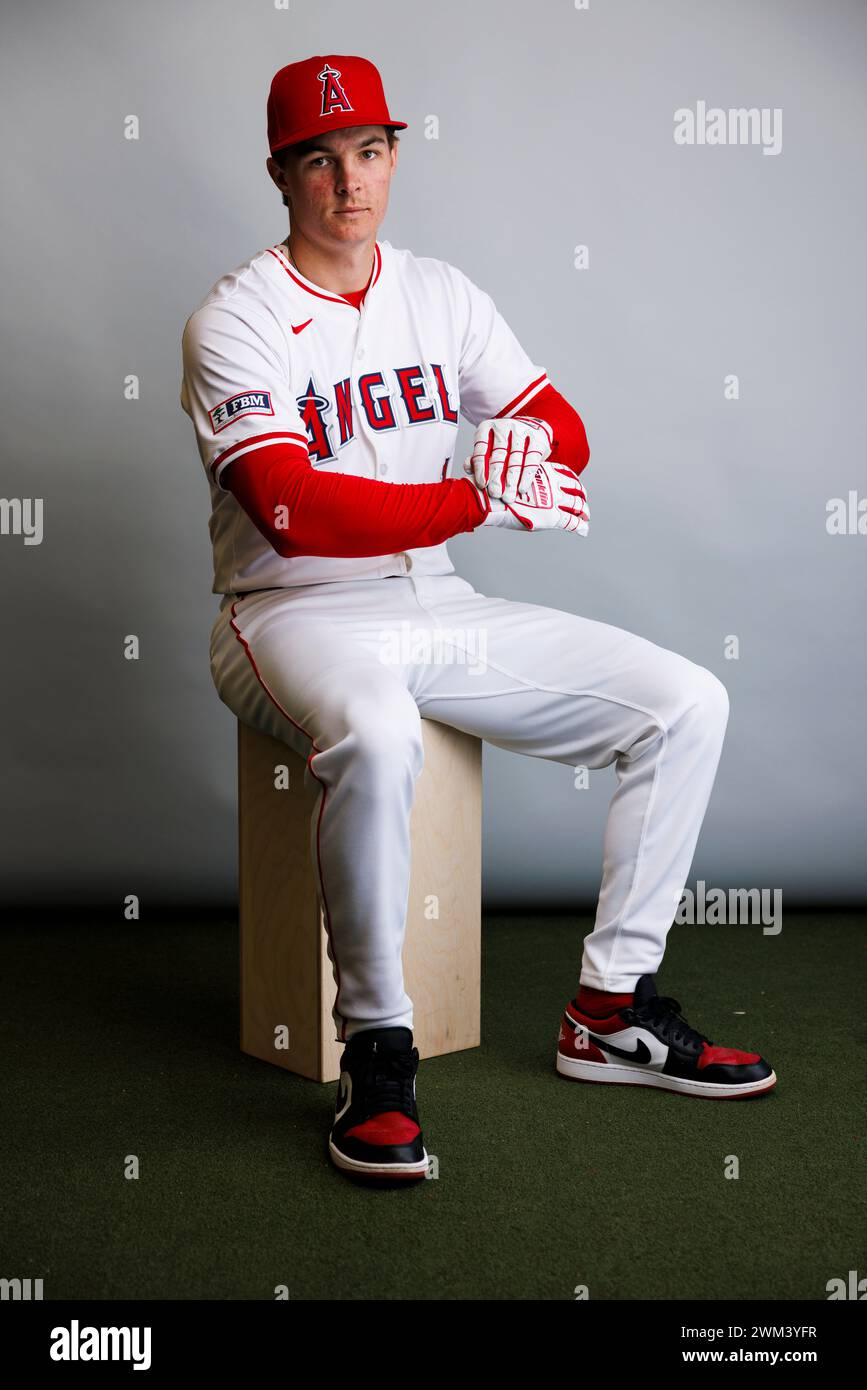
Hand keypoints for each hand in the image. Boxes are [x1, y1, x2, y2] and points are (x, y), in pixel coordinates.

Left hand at [462, 415, 553, 502]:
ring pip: (516, 459)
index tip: (482, 484)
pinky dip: (526, 476)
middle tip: (495, 494)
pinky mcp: (537, 440)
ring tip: (508, 496)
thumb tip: (468, 468)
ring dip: (512, 480)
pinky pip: (531, 461)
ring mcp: (522, 432)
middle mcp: (504, 427)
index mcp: (487, 427)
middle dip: (496, 477)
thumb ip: (478, 457)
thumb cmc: (504, 442)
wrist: (529, 428)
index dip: (480, 468)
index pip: (481, 449)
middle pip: (499, 455)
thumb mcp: (487, 445)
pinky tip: (521, 488)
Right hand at [471, 457, 589, 534]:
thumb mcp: (506, 471)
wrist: (490, 498)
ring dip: (584, 511)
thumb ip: (514, 473)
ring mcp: (554, 500)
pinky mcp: (553, 517)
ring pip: (578, 505)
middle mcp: (553, 484)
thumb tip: (498, 471)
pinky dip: (581, 527)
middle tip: (582, 501)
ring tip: (586, 516)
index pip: (565, 473)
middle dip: (581, 494)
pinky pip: (573, 523)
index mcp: (544, 471)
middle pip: (576, 488)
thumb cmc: (492, 485)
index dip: (572, 480)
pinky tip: (584, 530)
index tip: (573, 484)